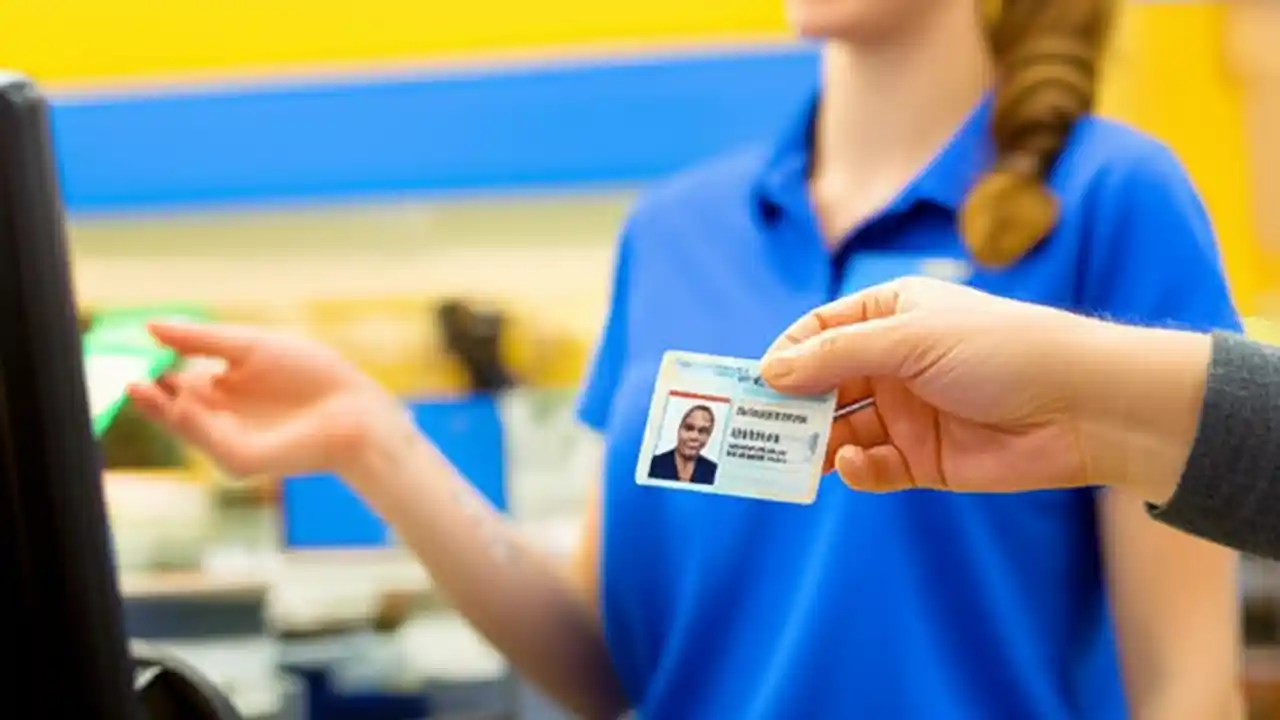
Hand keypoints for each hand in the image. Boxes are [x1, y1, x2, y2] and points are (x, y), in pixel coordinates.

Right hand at [127, 322, 406, 478]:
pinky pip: (206, 441)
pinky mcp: (241, 459)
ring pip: (182, 426)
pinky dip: (193, 421)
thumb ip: (201, 339)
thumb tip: (149, 326)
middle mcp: (220, 417)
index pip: (175, 384)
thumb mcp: (250, 347)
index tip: (134, 359)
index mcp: (222, 388)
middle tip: (130, 381)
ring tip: (144, 387)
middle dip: (148, 398)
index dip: (153, 373)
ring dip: (162, 410)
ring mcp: (228, 440)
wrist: (352, 408)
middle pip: (171, 409)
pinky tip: (185, 400)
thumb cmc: (312, 375)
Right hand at [760, 277, 1210, 501]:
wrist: (1085, 408)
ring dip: (816, 443)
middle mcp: (893, 362)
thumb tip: (769, 371)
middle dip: (790, 405)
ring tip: (792, 457)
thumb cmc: (1002, 350)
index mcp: (890, 316)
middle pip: (822, 384)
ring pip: (841, 430)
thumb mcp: (911, 339)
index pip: (818, 332)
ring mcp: (907, 413)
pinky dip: (856, 470)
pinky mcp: (924, 460)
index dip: (784, 355)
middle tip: (753, 428)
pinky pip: (872, 468)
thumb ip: (836, 355)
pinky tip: (855, 467)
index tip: (753, 383)